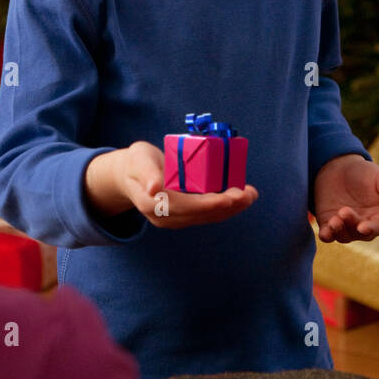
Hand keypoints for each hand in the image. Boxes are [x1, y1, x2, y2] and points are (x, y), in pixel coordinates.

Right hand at [91, 141, 257, 228]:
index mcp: (154, 204)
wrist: (128, 176)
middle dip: (229, 206)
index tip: (232, 197)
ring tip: (251, 196)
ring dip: (231, 209)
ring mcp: (174, 219)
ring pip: (207, 217)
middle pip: (202, 214)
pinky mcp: (182, 216)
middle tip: (251, 194)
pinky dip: (224, 208)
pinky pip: (205, 214)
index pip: (188, 207)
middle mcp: (165, 217)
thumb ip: (146, 171)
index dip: (211, 204)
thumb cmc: (136, 163)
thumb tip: (154, 189)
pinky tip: (239, 199)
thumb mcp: (138, 159)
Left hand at [314, 154, 378, 242]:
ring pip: (344, 236)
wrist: (340, 167)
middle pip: (361, 233)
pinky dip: (327, 236)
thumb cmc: (367, 174)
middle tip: (344, 211)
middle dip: (352, 224)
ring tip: (334, 221)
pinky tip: (324, 233)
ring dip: (339, 232)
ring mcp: (346, 226)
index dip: (373, 228)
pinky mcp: (329, 223)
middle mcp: (365, 224)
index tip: (363, 227)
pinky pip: (328, 235)